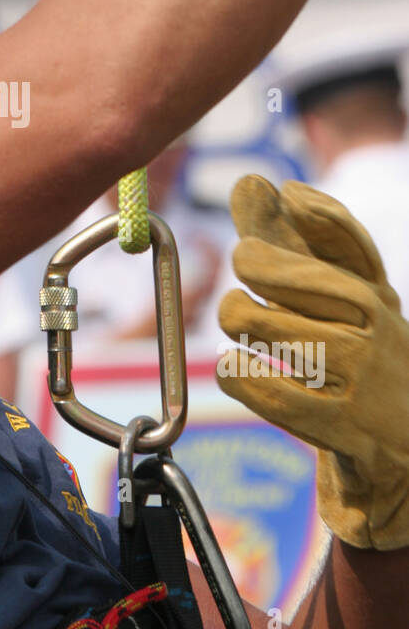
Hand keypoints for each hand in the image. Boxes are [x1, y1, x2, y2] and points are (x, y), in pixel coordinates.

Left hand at [217, 175, 408, 550]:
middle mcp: (377, 331)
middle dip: (265, 267)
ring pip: (284, 334)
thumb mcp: (329, 296)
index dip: (326, 217)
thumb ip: (284, 241)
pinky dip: (242, 375)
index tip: (288, 196)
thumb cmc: (351, 353)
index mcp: (372, 293)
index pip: (354, 246)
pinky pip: (274, 393)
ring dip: (246, 321)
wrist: (401, 445)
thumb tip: (249, 183)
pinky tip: (235, 367)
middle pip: (315, 286)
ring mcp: (366, 381)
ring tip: (239, 320)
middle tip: (241, 268)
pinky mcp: (346, 429)